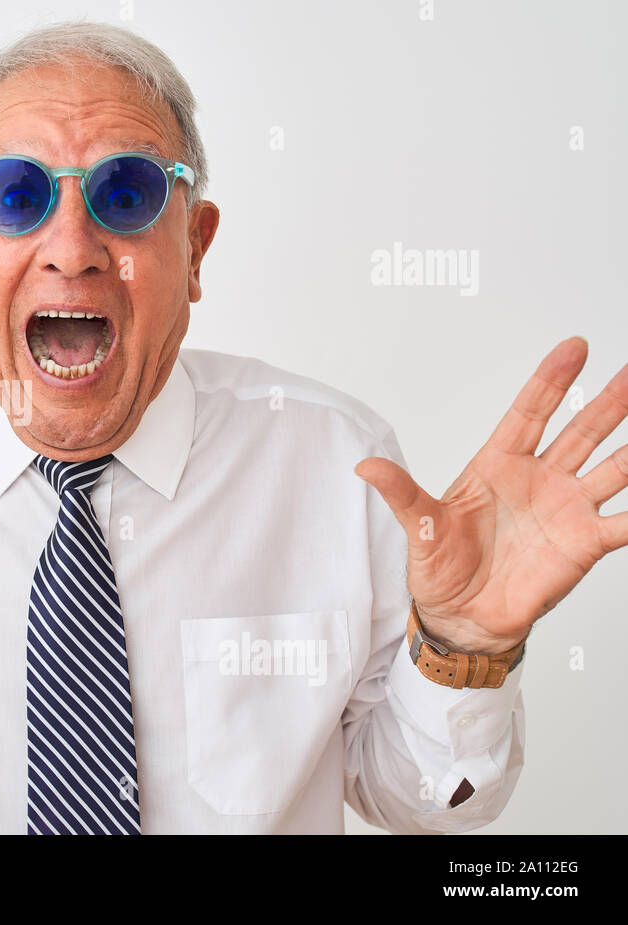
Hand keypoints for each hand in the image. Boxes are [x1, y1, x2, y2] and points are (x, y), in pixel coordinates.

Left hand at [355, 337, 627, 653]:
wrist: (463, 618)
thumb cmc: (442, 569)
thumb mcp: (420, 528)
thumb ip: (401, 494)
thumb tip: (365, 467)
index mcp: (499, 465)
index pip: (530, 413)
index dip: (551, 381)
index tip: (575, 347)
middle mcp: (540, 479)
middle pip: (582, 430)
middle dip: (609, 400)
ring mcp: (567, 508)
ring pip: (613, 467)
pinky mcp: (584, 543)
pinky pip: (626, 522)